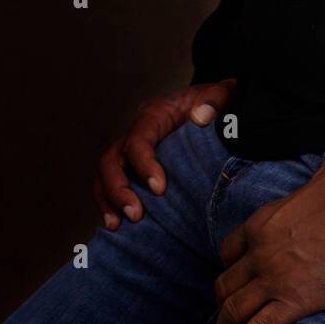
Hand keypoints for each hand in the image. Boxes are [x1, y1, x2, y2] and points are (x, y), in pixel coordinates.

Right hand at [93, 78, 236, 229]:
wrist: (210, 108)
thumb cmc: (212, 103)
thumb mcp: (219, 95)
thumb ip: (215, 101)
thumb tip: (201, 117)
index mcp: (153, 116)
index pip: (137, 140)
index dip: (143, 164)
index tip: (160, 188)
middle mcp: (135, 134)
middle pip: (111, 160)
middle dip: (118, 189)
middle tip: (135, 214)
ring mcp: (130, 153)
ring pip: (105, 176)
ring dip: (108, 201)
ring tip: (116, 226)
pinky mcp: (134, 169)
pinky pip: (112, 187)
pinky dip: (111, 206)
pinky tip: (119, 228)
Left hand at [212, 144, 324, 323]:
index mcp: (263, 221)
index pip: (230, 249)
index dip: (230, 265)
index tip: (235, 275)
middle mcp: (260, 251)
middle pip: (226, 283)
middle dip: (222, 301)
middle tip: (226, 314)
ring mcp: (273, 278)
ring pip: (234, 310)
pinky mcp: (292, 302)